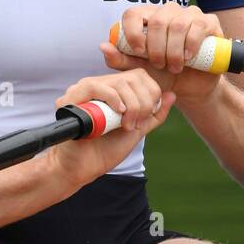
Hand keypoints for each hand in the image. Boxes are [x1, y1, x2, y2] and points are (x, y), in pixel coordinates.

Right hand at [50, 68, 177, 187]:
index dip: (151, 93)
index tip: (147, 117)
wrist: (84, 168)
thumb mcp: (137, 130)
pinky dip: (112, 98)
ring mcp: (84, 90)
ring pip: (118, 82)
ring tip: (126, 125)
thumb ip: (154, 114)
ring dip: (131, 105)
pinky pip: (95, 86)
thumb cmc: (106, 150)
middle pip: (132, 78)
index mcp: (113, 91)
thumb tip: (171, 94)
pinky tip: (118, 113)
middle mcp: (99, 86)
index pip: (140, 76)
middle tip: (137, 124)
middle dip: (143, 103)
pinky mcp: (72, 98)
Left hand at [101, 3, 223, 106]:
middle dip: (157, 48)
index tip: (139, 52)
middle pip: (157, 20)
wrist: (190, 87)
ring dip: (174, 51)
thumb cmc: (162, 75)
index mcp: (147, 18)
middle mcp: (168, 11)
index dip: (133, 32)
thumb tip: (103, 46)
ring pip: (177, 25)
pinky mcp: (208, 22)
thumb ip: (120, 60)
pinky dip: (190, 45)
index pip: (133, 13)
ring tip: (174, 67)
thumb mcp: (139, 70)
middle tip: (159, 65)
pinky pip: (197, 27)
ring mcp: (190, 14)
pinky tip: (188, 58)